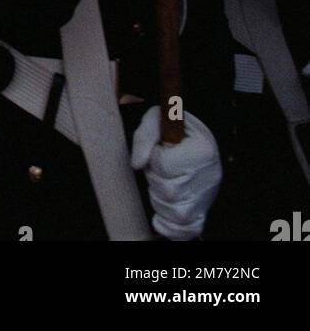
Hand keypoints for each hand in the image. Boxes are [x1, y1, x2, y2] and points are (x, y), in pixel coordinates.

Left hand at [131, 108, 221, 240]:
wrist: (193, 139)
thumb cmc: (173, 127)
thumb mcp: (157, 118)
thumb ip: (145, 136)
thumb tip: (137, 164)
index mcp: (204, 149)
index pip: (165, 164)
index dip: (153, 157)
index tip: (159, 149)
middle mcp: (211, 176)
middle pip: (170, 191)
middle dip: (155, 179)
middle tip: (157, 168)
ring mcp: (208, 196)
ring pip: (177, 213)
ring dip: (159, 200)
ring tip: (160, 183)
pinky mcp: (202, 212)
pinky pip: (188, 231)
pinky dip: (170, 227)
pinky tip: (160, 216)